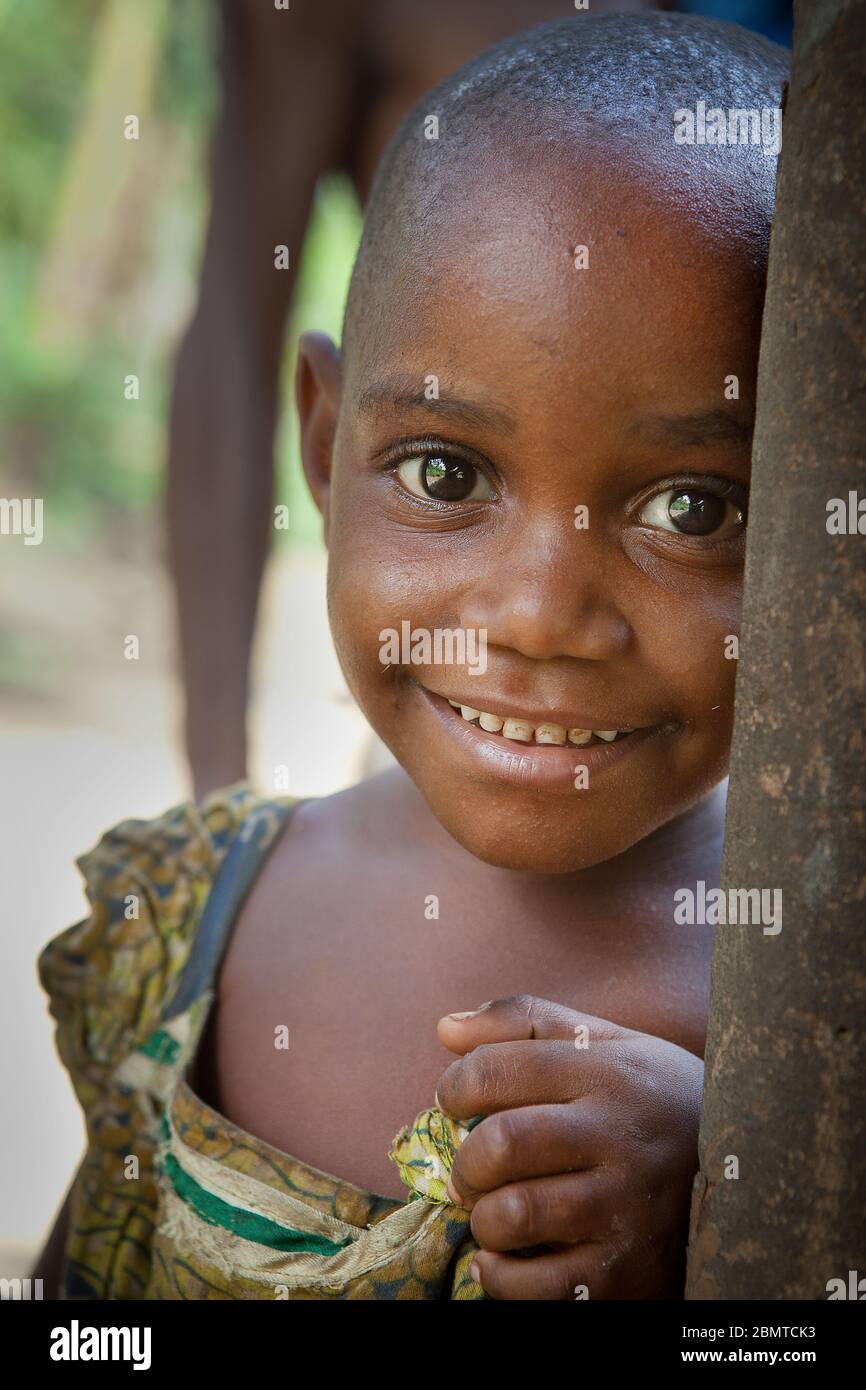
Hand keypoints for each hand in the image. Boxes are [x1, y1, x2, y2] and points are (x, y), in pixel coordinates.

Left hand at [435, 994, 702, 1299]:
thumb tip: (445, 1027)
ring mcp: (625, 1209)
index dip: (455, 1087)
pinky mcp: (625, 1274)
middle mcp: (620, 1138)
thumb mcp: (607, 1044)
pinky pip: (531, 1285)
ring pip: (512, 1214)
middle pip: (501, 1144)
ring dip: (482, 1217)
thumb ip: (525, 1023)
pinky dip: (498, 1274)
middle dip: (465, 1160)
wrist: (752, 1173)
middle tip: (472, 1168)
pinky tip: (506, 1256)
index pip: (498, 1068)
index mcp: (609, 1073)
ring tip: (494, 1210)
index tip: (456, 1102)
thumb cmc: (653, 1100)